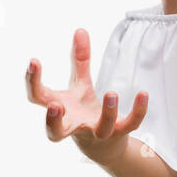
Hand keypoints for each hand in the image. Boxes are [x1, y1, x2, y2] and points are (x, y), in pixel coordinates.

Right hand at [26, 28, 149, 164]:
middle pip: (55, 131)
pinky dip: (138, 111)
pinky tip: (144, 93)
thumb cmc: (83, 111)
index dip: (32, 80)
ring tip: (111, 93)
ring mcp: (96, 132)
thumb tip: (80, 30)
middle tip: (55, 105)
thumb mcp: (80, 85)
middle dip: (52, 121)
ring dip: (106, 113)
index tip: (35, 60)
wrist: (104, 146)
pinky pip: (129, 125)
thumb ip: (79, 60)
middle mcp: (73, 125)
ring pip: (100, 129)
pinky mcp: (119, 134)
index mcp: (59, 109)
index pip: (37, 97)